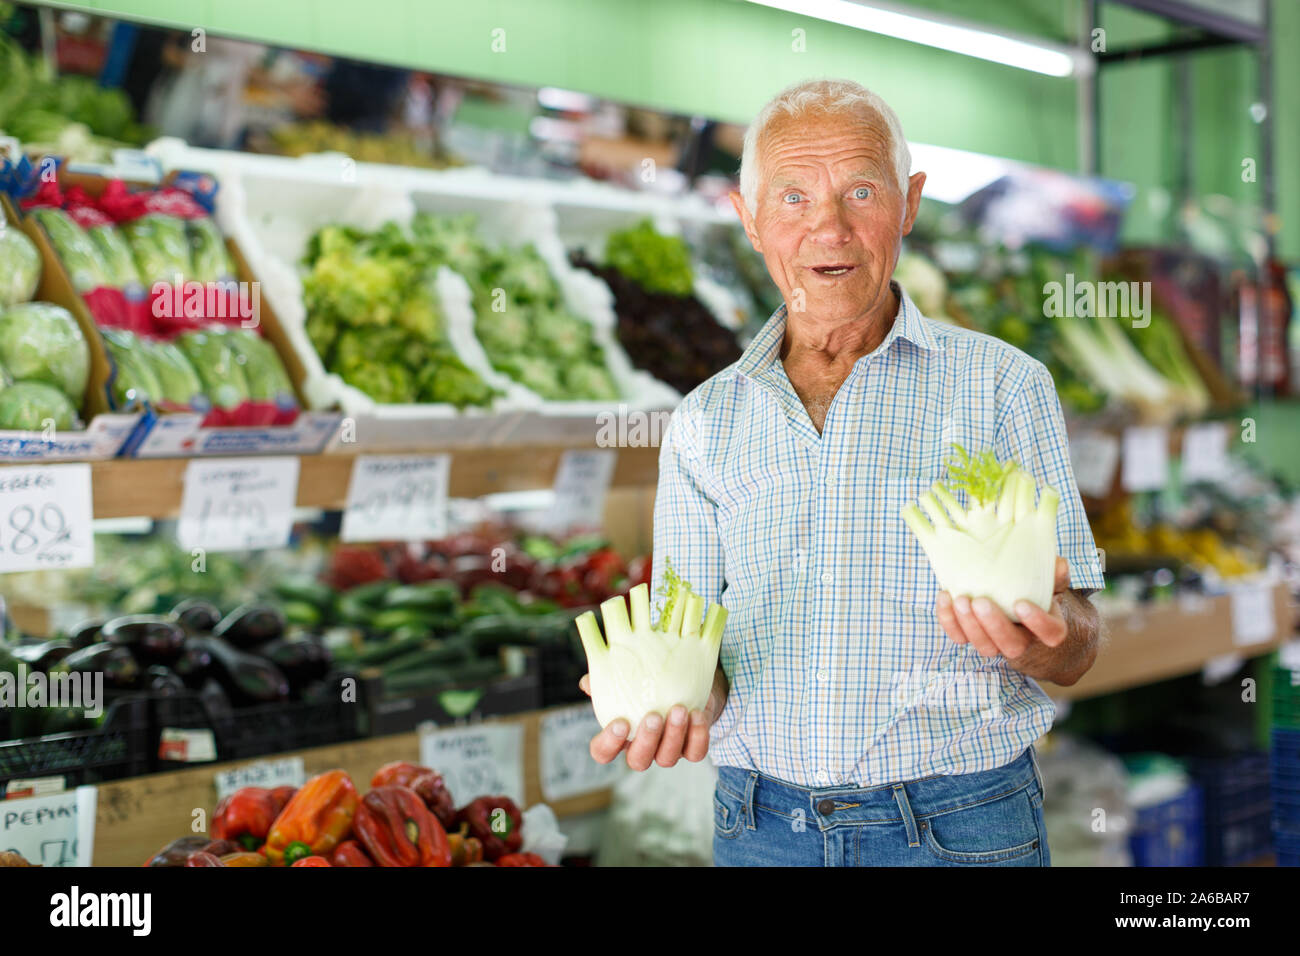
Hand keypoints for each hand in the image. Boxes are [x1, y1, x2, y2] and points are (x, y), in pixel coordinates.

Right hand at [580, 667, 726, 770]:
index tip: (620, 723)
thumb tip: (587, 682)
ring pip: (667, 758)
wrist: (688, 686)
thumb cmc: (649, 684)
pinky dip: (698, 735)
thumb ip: (605, 680)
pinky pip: (695, 752)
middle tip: (653, 716)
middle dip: (646, 741)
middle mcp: (643, 748)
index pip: (603, 752)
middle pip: (638, 761)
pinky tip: (697, 714)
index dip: (608, 744)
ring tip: (679, 708)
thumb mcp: (628, 680)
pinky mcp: (692, 748)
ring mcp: (668, 751)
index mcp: (621, 736)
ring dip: (674, 734)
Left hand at [935, 557, 1069, 661]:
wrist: (1020, 612)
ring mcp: (997, 644)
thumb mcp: (1052, 584)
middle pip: (1011, 645)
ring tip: (960, 599)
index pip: (1050, 633)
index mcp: (1049, 629)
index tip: (1021, 604)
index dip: (1037, 621)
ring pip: (984, 646)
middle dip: (994, 625)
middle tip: (980, 601)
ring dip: (968, 624)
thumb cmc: (1038, 594)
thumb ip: (1055, 575)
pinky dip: (949, 620)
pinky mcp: (973, 639)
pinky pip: (959, 637)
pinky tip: (944, 597)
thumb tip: (1058, 563)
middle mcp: (1023, 642)